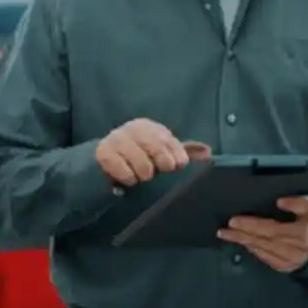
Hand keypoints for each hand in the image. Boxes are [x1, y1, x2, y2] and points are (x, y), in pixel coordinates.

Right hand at [95, 118, 210, 185]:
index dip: (176, 154)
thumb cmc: (136, 158)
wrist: (100, 163)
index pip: (168, 139)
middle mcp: (132, 129)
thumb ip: (182, 152)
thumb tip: (208, 152)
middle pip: (156, 147)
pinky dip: (129, 178)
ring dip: (144, 174)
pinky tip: (129, 180)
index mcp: (148, 127)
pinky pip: (124, 171)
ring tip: (142, 177)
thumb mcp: (159, 153)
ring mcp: (117, 140)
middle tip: (157, 172)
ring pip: (141, 163)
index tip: (178, 165)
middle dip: (162, 163)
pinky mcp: (103, 154)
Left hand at [217, 196, 307, 271]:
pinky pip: (265, 258)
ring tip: (227, 235)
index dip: (251, 225)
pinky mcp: (285, 268)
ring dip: (243, 242)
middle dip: (241, 234)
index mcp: (302, 234)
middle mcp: (294, 251)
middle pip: (262, 241)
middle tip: (223, 230)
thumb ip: (299, 203)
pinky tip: (243, 243)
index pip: (271, 229)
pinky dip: (253, 250)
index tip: (234, 220)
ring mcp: (289, 262)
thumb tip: (279, 202)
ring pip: (261, 250)